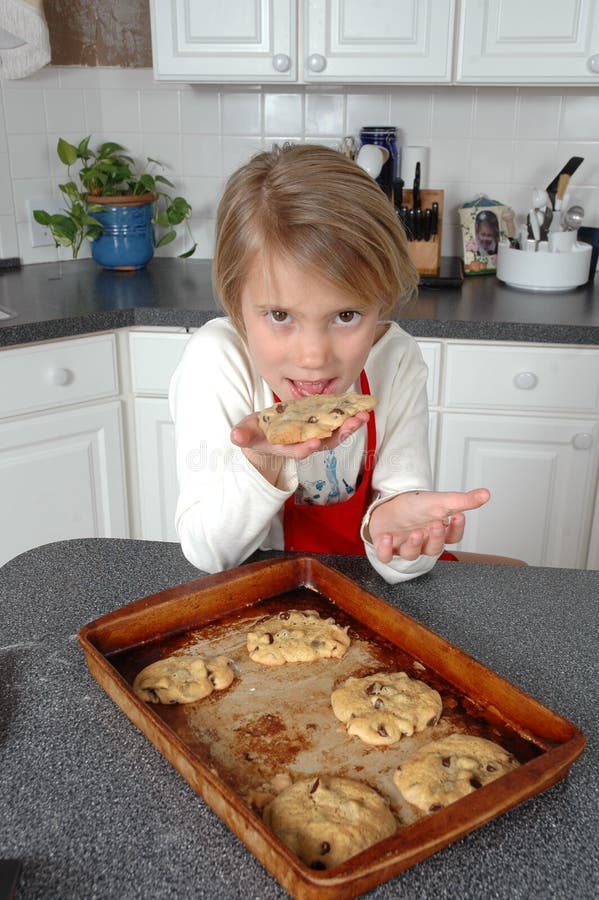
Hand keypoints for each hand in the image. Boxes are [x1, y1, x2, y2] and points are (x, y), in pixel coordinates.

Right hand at [230, 410, 370, 460]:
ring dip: (349, 426)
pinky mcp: (320, 426)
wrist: (265, 434)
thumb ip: (244, 434)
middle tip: (352, 425)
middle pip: (323, 443)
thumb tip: (235, 436)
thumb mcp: (247, 432)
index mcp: (285, 447)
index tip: (314, 443)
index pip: (297, 451)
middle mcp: (302, 444)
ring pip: (334, 435)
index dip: (305, 449)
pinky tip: (359, 408)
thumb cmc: (256, 433)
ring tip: (362, 416)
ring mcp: (313, 435)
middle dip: (338, 435)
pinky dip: (348, 418)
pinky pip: (337, 424)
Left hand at [368, 488, 489, 563]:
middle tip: (436, 524)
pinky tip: (387, 537)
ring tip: (415, 532)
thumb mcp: (439, 500)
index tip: (459, 516)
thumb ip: (462, 501)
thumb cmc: (415, 506)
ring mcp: (404, 547)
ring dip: (413, 544)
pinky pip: (386, 556)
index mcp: (438, 532)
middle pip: (433, 548)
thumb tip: (486, 494)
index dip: (456, 529)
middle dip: (435, 538)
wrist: (388, 505)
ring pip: (411, 554)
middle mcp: (423, 542)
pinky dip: (386, 549)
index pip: (452, 537)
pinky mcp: (386, 548)